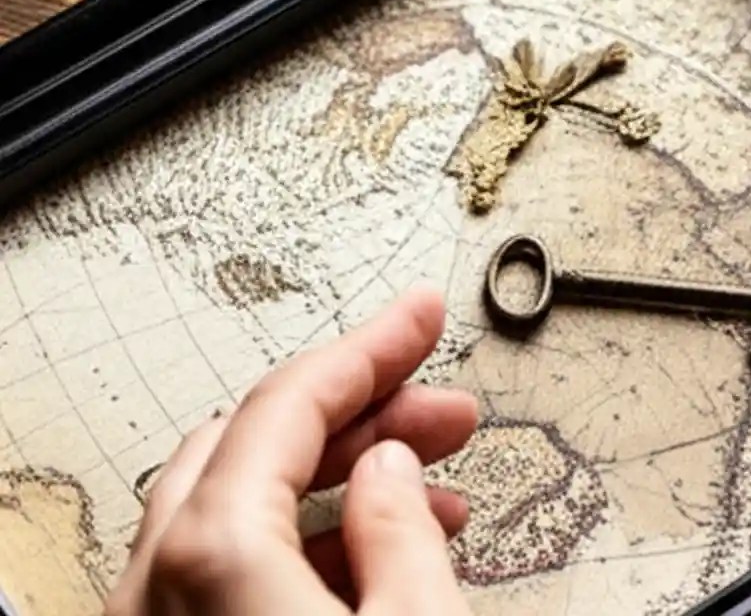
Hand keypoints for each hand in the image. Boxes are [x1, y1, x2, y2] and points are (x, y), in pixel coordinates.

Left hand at [105, 285, 477, 614]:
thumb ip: (400, 532)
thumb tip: (389, 471)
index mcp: (214, 555)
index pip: (291, 404)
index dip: (372, 349)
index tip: (420, 318)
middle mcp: (159, 586)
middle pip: (256, 447)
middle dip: (360, 415)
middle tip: (437, 410)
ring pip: (236, 512)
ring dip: (334, 482)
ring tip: (428, 487)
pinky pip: (225, 575)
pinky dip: (298, 545)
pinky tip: (374, 555)